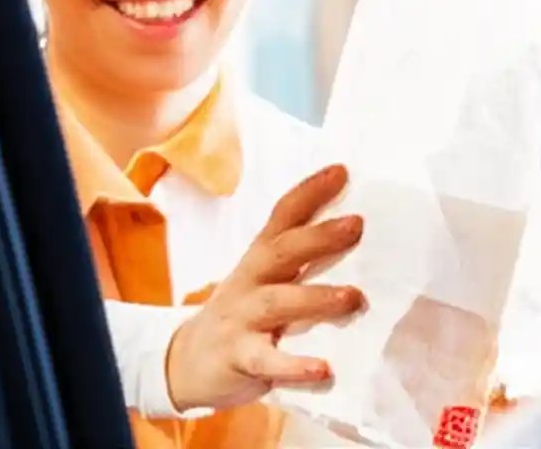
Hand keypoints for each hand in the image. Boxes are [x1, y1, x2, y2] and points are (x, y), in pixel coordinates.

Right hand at [165, 164, 364, 411]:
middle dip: (318, 237)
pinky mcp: (238, 357)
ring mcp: (241, 318)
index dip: (309, 192)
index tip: (341, 171)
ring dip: (315, 298)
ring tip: (352, 298)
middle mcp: (250, 281)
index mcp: (259, 259)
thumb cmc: (241, 313)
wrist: (185, 361)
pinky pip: (267, 360)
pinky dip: (294, 364)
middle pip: (281, 252)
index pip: (282, 216)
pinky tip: (323, 368)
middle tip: (356, 225)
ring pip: (278, 302)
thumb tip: (354, 230)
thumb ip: (300, 259)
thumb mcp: (263, 278)